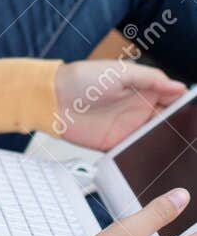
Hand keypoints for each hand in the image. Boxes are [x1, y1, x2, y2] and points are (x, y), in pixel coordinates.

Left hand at [54, 60, 186, 150]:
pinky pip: (137, 153)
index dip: (185, 106)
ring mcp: (129, 128)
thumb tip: (179, 86)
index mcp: (142, 89)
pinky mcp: (117, 145)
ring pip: (156, 139)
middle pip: (168, 121)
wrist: (52, 100)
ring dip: (167, 144)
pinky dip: (147, 157)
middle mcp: (138, 110)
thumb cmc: (81, 78)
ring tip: (183, 153)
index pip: (172, 99)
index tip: (196, 113)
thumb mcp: (119, 72)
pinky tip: (159, 162)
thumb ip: (150, 79)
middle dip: (181, 128)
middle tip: (192, 138)